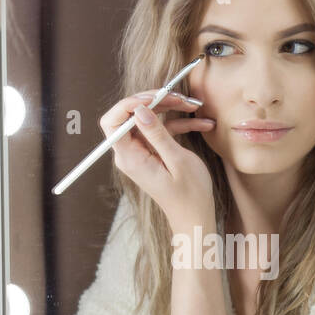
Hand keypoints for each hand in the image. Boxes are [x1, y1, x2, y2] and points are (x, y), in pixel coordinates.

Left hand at [104, 90, 216, 232]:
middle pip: (130, 115)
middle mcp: (129, 153)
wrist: (194, 216)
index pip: (113, 122)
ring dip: (170, 109)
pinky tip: (202, 124)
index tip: (154, 98)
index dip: (129, 104)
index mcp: (130, 157)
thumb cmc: (189, 194)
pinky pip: (160, 130)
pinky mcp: (151, 151)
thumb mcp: (177, 160)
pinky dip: (179, 124)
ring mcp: (139, 152)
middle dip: (154, 101)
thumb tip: (139, 110)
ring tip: (193, 106)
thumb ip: (156, 134)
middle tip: (179, 97)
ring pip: (147, 119)